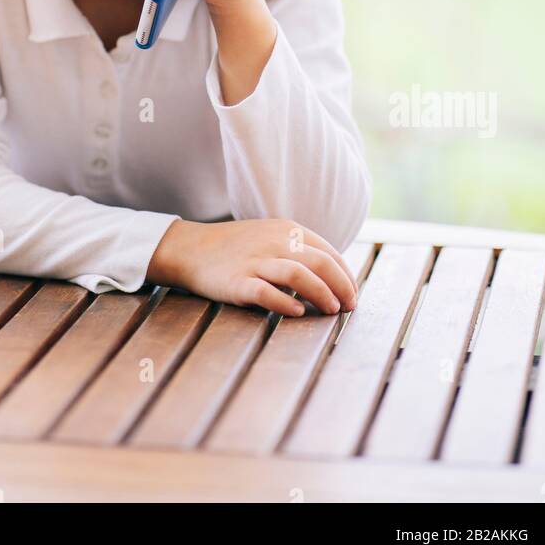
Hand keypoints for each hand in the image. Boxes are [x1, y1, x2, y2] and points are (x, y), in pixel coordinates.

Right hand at [146, 217, 358, 317]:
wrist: (191, 248)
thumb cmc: (237, 248)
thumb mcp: (271, 237)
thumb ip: (299, 249)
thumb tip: (335, 276)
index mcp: (286, 230)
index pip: (328, 252)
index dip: (346, 276)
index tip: (352, 294)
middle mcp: (273, 242)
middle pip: (319, 263)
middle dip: (341, 287)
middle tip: (348, 307)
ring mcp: (254, 262)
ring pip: (298, 275)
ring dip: (321, 294)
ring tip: (331, 310)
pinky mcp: (237, 281)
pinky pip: (265, 292)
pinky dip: (285, 304)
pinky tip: (296, 313)